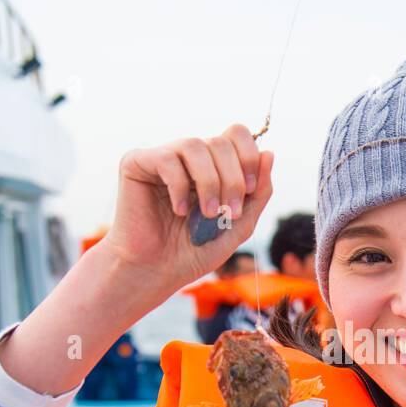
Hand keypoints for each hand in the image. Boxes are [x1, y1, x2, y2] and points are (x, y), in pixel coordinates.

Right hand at [103, 124, 275, 308]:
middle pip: (220, 142)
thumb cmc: (194, 252)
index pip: (236, 135)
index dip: (249, 157)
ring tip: (207, 214)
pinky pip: (167, 159)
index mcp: (212, 165)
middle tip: (228, 212)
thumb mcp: (239, 225)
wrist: (156, 272)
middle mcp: (188, 157)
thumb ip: (258, 193)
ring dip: (209, 182)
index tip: (249, 190)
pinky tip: (179, 210)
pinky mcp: (137, 163)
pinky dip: (179, 186)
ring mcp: (162, 157)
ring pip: (195, 145)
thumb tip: (269, 153)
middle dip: (232, 179)